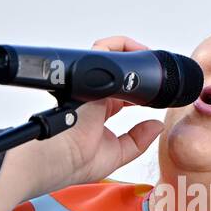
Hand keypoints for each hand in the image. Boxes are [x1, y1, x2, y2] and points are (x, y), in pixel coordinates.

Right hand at [10, 35, 165, 197]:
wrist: (53, 158)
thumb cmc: (70, 162)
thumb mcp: (115, 155)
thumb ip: (137, 141)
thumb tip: (156, 127)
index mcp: (99, 112)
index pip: (122, 94)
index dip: (139, 90)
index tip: (153, 91)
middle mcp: (93, 95)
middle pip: (117, 72)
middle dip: (137, 67)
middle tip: (156, 69)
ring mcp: (89, 84)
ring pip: (109, 56)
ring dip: (130, 54)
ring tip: (150, 57)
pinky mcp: (87, 76)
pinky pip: (104, 51)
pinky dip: (121, 48)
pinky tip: (140, 54)